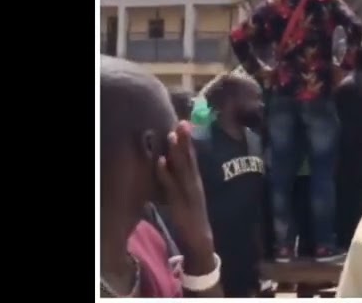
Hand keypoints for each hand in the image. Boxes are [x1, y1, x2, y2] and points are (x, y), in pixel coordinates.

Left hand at [157, 121, 213, 256]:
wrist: (200, 239)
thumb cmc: (192, 216)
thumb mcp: (191, 194)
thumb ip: (187, 180)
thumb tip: (178, 165)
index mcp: (196, 180)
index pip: (193, 157)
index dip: (188, 140)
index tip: (185, 122)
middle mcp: (194, 182)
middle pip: (189, 158)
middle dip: (185, 140)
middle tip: (182, 122)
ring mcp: (187, 191)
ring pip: (182, 168)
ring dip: (177, 152)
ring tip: (171, 135)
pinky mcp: (179, 202)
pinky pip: (171, 185)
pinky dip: (166, 173)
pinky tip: (161, 162)